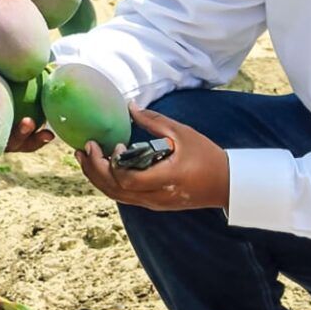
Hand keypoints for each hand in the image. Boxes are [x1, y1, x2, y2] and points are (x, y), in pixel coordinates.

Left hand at [76, 104, 227, 210]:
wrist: (225, 183)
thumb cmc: (206, 156)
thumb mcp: (182, 133)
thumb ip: (153, 121)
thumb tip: (130, 106)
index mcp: (165, 178)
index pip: (127, 180)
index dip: (114, 164)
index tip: (116, 145)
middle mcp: (156, 196)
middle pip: (115, 190)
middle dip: (94, 169)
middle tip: (85, 148)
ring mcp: (153, 203)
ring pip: (116, 196)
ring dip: (97, 177)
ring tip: (85, 157)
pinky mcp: (153, 203)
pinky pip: (124, 196)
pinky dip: (109, 183)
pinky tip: (103, 167)